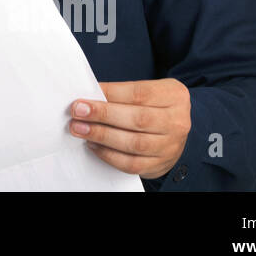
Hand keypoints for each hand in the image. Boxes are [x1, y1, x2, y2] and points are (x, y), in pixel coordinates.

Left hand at [68, 78, 190, 178]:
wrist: (173, 131)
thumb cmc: (153, 106)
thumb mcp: (148, 91)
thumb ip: (122, 92)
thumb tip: (89, 97)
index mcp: (175, 96)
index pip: (140, 94)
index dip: (110, 94)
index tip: (86, 96)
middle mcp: (177, 121)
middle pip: (138, 119)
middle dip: (103, 115)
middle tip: (78, 112)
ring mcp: (171, 146)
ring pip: (135, 143)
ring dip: (102, 135)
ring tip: (80, 129)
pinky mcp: (160, 164)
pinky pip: (132, 164)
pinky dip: (109, 155)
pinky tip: (93, 145)